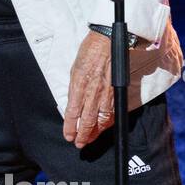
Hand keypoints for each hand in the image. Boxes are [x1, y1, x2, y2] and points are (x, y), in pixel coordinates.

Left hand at [62, 31, 115, 148]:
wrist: (109, 40)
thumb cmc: (90, 51)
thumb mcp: (75, 69)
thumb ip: (74, 88)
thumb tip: (73, 103)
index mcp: (78, 84)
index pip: (72, 112)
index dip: (70, 127)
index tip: (68, 136)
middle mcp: (92, 91)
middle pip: (86, 120)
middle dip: (82, 135)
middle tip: (79, 144)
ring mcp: (106, 92)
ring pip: (101, 119)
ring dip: (95, 132)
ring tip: (89, 140)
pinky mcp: (117, 91)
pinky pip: (112, 111)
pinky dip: (107, 122)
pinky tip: (103, 127)